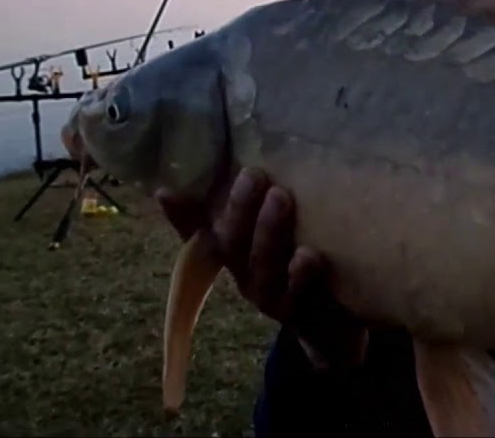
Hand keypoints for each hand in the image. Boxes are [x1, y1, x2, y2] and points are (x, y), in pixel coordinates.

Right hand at [155, 167, 368, 368]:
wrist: (330, 321)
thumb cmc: (291, 265)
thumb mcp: (261, 236)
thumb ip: (223, 212)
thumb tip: (164, 190)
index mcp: (234, 256)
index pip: (202, 231)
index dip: (182, 216)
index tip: (167, 191)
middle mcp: (246, 276)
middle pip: (234, 244)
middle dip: (241, 209)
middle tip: (253, 174)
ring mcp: (272, 296)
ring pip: (263, 266)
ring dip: (269, 231)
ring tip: (280, 197)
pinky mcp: (302, 311)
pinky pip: (297, 294)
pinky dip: (301, 276)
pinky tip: (309, 255)